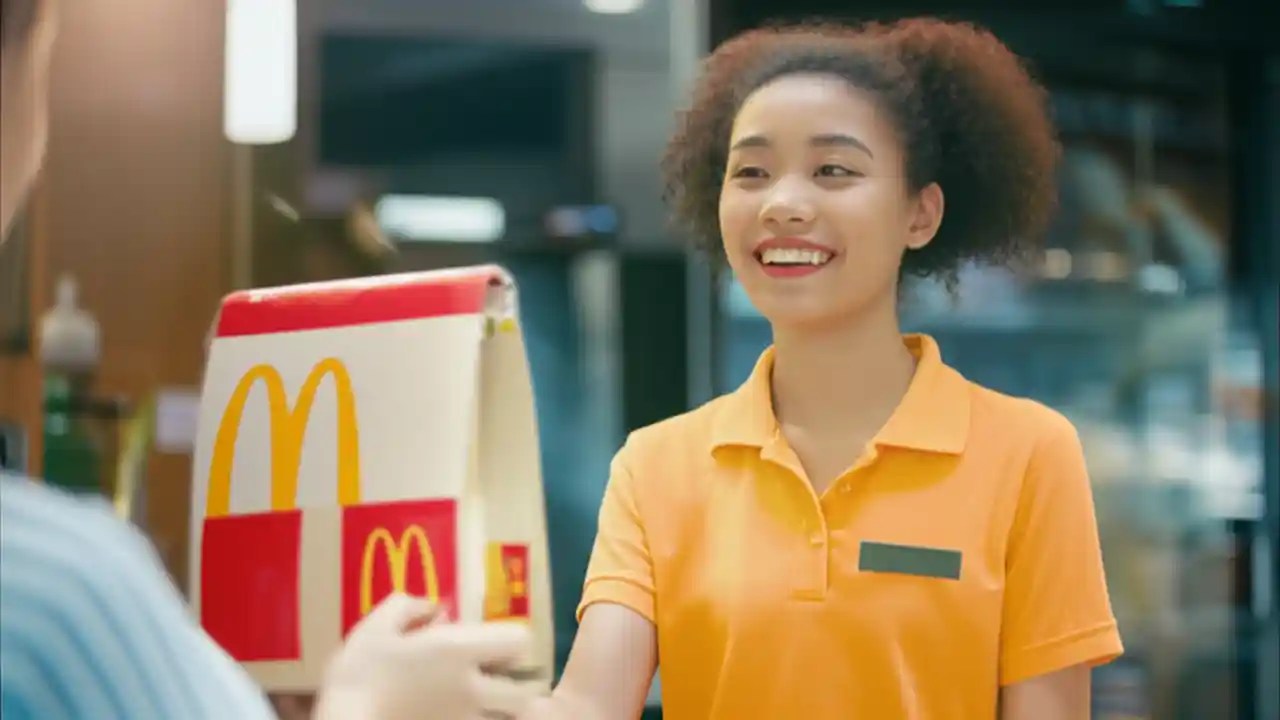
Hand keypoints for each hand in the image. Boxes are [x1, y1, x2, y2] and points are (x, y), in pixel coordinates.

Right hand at [315, 593, 539, 719]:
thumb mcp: (375, 627)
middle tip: (491, 676)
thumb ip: (408, 607)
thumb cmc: (357, 673)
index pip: (519, 642)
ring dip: (498, 710)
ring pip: (504, 718)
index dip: (512, 639)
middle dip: (515, 685)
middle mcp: (471, 688)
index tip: (493, 641)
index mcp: (458, 652)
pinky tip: (449, 714)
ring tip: (474, 700)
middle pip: (523, 693)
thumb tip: (434, 606)